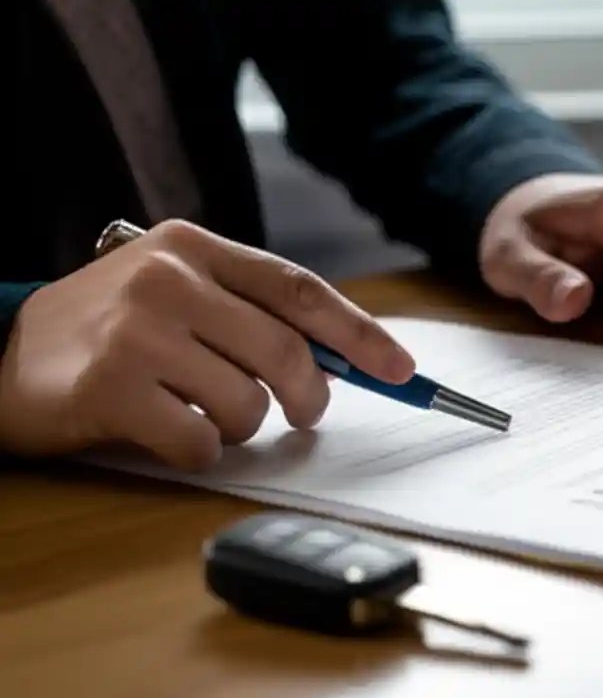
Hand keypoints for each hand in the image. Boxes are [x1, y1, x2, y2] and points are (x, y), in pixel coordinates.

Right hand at [0, 220, 412, 469]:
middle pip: (287, 351)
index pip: (300, 290)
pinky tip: (166, 433)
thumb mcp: (175, 293)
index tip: (402, 369)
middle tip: (301, 414)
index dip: (360, 333)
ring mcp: (137, 330)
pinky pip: (201, 441)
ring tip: (199, 412)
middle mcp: (168, 278)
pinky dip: (199, 452)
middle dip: (308, 396)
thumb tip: (346, 358)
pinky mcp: (111, 386)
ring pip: (248, 402)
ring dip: (239, 426)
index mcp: (193, 245)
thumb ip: (249, 311)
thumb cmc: (105, 330)